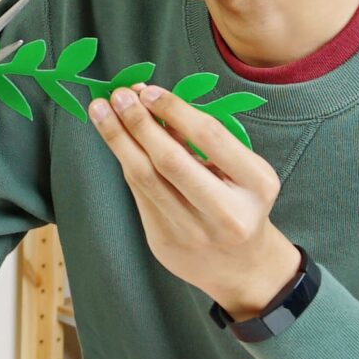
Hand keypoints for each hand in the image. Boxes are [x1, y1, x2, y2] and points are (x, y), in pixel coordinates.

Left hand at [88, 83, 298, 318]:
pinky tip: (114, 139)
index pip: (210, 137)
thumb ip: (204, 141)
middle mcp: (227, 213)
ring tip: (101, 110)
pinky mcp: (165, 242)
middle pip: (170, 160)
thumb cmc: (241, 203)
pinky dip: (126, 161)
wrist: (240, 268)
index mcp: (257, 185)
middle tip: (117, 95)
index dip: (174, 110)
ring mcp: (193, 232)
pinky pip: (139, 193)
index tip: (148, 90)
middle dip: (139, 122)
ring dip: (118, 139)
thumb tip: (150, 100)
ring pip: (145, 178)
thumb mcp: (242, 170)